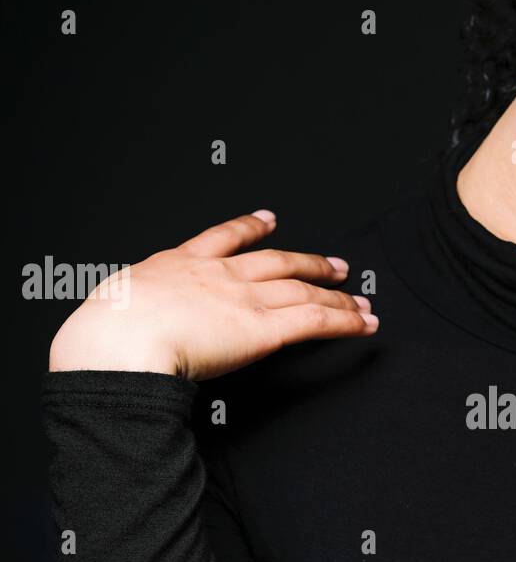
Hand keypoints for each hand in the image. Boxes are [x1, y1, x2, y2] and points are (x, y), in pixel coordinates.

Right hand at [48, 210, 377, 380]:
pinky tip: (364, 322)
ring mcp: (243, 299)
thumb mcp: (113, 308)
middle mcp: (217, 275)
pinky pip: (316, 321)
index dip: (249, 227)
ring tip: (360, 299)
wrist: (119, 341)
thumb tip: (120, 327)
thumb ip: (130, 312)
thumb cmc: (104, 333)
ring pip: (303, 291)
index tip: (268, 220)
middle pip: (276, 262)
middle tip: (334, 264)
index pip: (221, 238)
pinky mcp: (265, 328)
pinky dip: (345, 321)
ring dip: (337, 296)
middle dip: (309, 262)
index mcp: (176, 266)